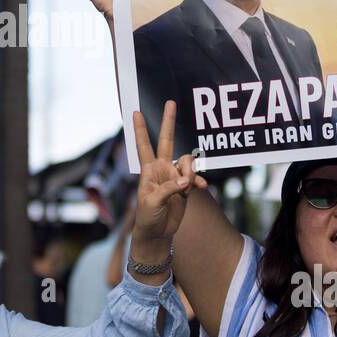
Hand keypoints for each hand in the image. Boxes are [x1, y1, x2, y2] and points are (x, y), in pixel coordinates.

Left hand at [132, 101, 207, 243]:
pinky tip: (201, 189)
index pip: (143, 145)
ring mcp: (174, 176)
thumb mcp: (152, 203)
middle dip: (168, 121)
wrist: (157, 233)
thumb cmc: (147, 218)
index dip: (139, 129)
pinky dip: (199, 181)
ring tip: (188, 186)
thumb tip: (186, 180)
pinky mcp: (185, 186)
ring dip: (191, 170)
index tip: (136, 112)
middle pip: (166, 140)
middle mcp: (161, 168)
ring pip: (187, 161)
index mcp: (148, 170)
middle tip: (170, 102)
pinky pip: (196, 177)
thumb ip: (168, 189)